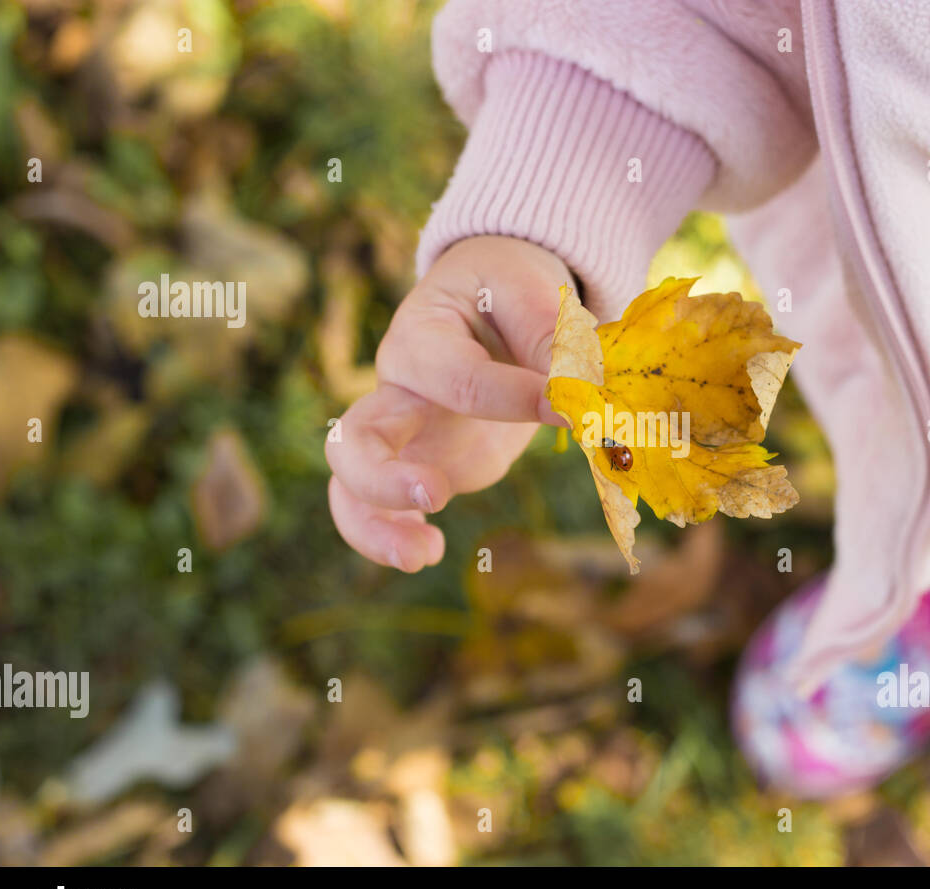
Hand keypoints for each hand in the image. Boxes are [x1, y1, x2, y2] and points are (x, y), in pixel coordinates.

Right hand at [326, 236, 570, 571]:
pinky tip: (431, 553)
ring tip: (424, 554)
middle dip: (384, 477)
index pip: (460, 380)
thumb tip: (577, 393)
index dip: (516, 398)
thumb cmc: (508, 291)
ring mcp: (405, 437)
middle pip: (353, 440)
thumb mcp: (532, 292)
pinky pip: (387, 511)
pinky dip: (396, 538)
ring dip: (375, 527)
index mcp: (421, 337)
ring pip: (352, 488)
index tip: (570, 408)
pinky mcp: (425, 467)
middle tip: (438, 495)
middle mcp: (397, 391)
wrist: (493, 301)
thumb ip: (551, 340)